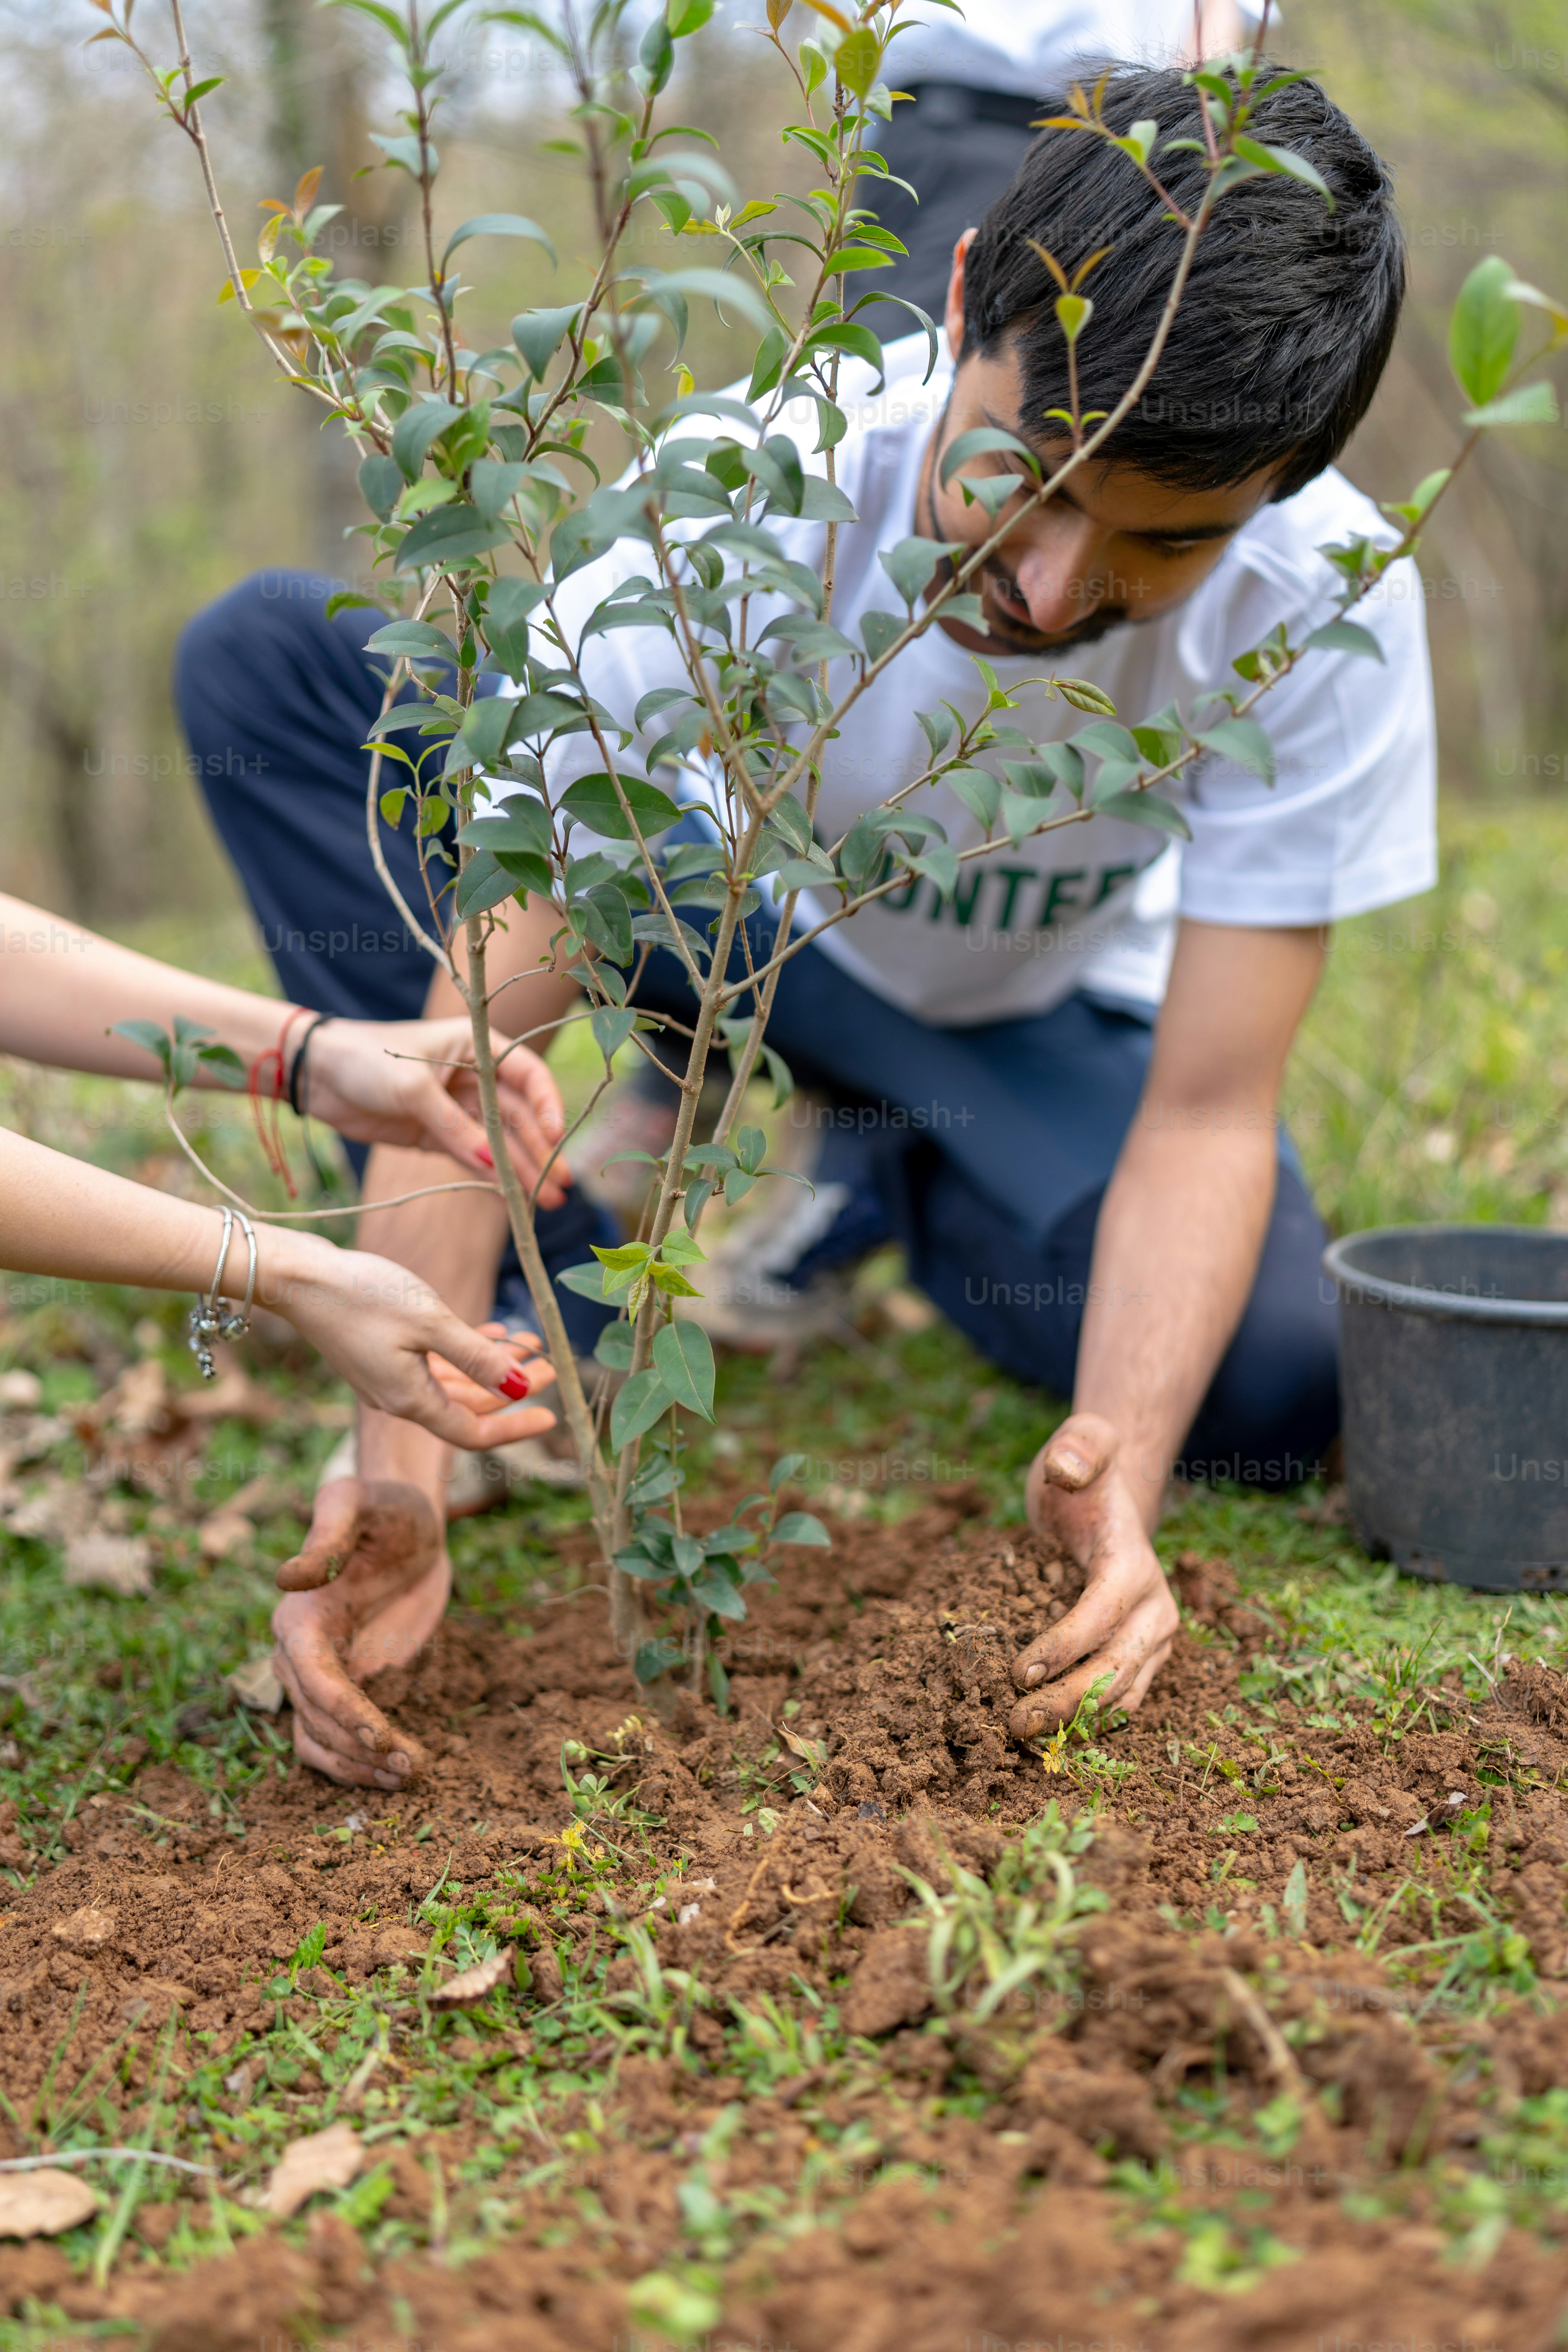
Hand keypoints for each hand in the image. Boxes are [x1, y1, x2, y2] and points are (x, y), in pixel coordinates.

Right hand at [263, 1230, 560, 1449]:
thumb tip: (519, 1386)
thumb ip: (476, 1357)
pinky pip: (432, 1364)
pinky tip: (489, 1330)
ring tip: (528, 1342)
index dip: (515, 1428)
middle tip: (549, 1365)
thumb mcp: (430, 1322)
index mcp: (410, 1399)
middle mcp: (397, 1397)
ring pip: (452, 1383)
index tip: (552, 1415)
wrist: (296, 1276)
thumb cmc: (361, 1294)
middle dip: (511, 1387)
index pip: (473, 1431)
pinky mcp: (378, 1353)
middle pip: (467, 1406)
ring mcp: (386, 1376)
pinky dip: (463, 1352)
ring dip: (490, 1366)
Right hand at [273, 1478, 446, 1787]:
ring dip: (355, 1766)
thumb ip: (329, 1535)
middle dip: (360, 1746)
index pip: (312, 1677)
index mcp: (299, 1616)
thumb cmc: (384, 1508)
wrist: (409, 1526)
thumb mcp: (359, 1504)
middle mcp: (298, 1653)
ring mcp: (320, 1674)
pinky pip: (335, 1739)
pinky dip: (356, 1763)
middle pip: (317, 1718)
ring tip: (406, 1777)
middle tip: (412, 1766)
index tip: (382, 1735)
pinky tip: (393, 1773)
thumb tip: (287, 1576)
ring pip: (317, 1740)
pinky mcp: (347, 1684)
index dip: (342, 1710)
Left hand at [307, 1015, 571, 1206]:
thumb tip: (493, 1163)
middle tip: (559, 1185)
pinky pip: (472, 1157)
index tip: (555, 1136)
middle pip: (518, 1116)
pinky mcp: (437, 1135)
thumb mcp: (413, 1089)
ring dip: (521, 1170)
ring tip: (544, 1202)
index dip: (547, 1105)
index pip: (528, 1075)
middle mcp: (475, 1075)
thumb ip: (454, 1127)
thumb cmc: (364, 1060)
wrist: (315, 1075)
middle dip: (539, 1150)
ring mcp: (457, 1107)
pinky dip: (491, 1177)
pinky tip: (512, 1198)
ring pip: (498, 1142)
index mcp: (477, 1046)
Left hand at [1007, 1412, 1179, 1741]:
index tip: (1017, 1671)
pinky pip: (1119, 1700)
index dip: (1064, 1645)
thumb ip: (1079, 1446)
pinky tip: (1046, 1733)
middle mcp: (1156, 1609)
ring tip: (1020, 1735)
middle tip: (1013, 1723)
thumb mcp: (1081, 1443)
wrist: (1109, 1502)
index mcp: (1135, 1564)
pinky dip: (1086, 1721)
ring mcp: (1153, 1639)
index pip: (1102, 1613)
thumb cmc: (1084, 1476)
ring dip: (1074, 1721)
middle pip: (1115, 1667)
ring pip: (1119, 1694)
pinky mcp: (1142, 1659)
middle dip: (1066, 1700)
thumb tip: (1066, 1468)